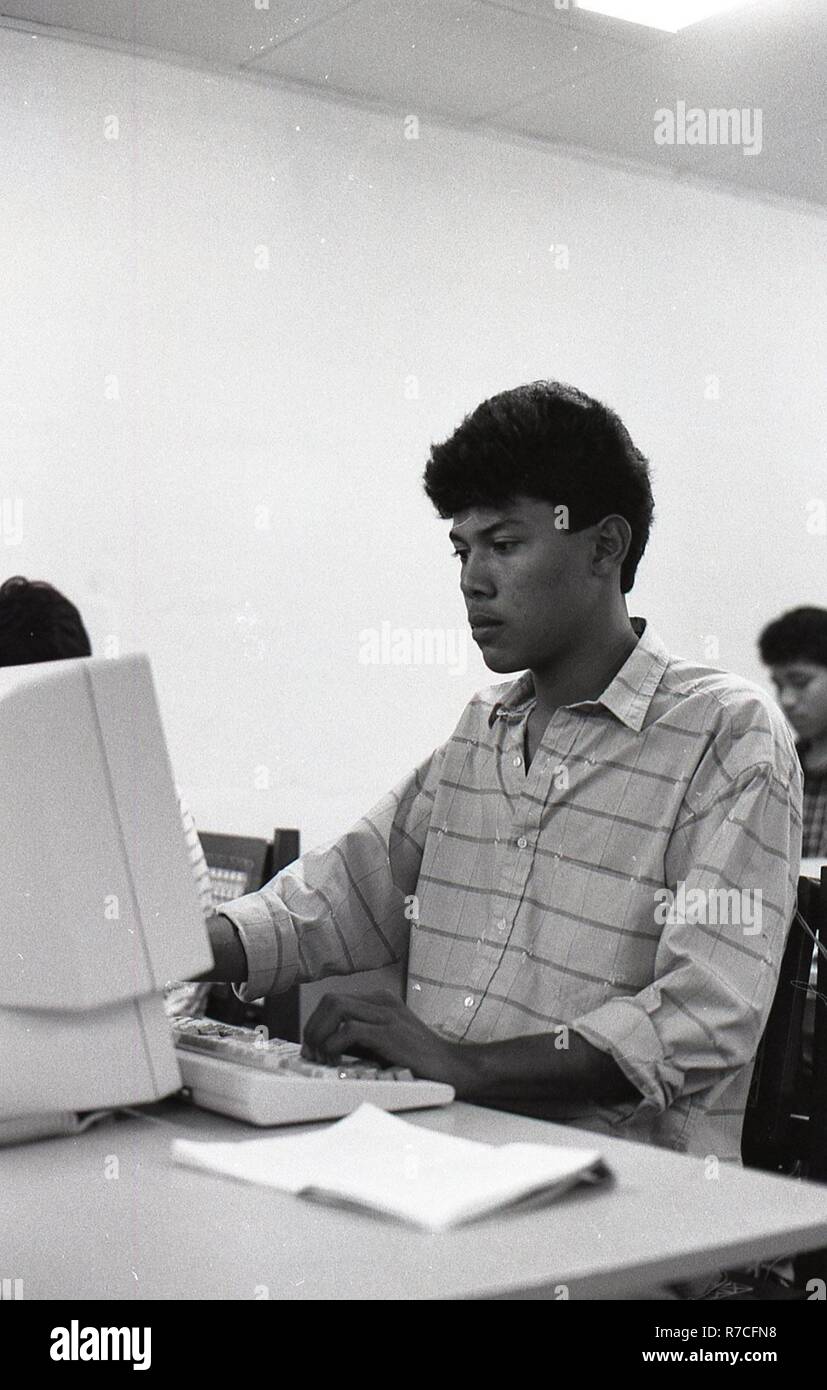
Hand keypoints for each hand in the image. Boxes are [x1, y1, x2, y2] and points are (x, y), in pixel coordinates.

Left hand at [301, 989, 471, 1090]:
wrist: (452, 1066)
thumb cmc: (418, 1058)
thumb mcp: (384, 1040)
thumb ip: (359, 1038)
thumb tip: (324, 1046)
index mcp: (379, 1001)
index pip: (333, 1000)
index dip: (315, 1023)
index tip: (311, 1047)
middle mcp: (381, 1001)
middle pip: (330, 1000)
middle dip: (313, 1027)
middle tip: (313, 1053)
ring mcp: (386, 1014)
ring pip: (335, 1007)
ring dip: (320, 1033)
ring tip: (323, 1056)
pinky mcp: (390, 1032)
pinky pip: (349, 1029)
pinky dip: (334, 1045)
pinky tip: (337, 1061)